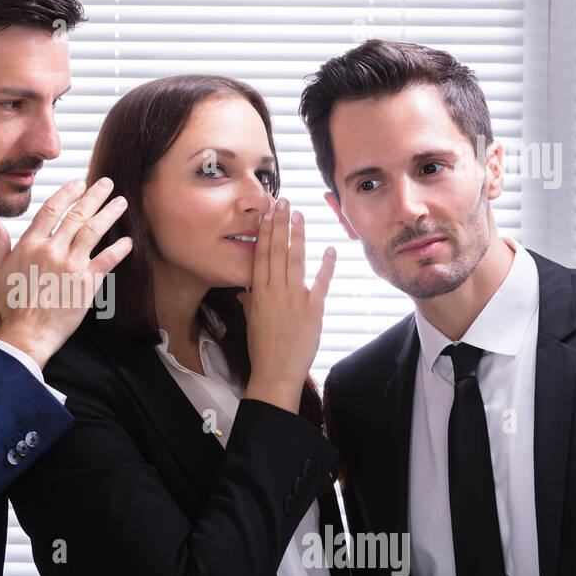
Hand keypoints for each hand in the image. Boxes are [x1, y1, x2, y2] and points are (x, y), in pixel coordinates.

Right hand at [0, 176, 132, 368]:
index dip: (68, 193)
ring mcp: (71, 266)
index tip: (79, 184)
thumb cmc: (9, 308)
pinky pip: (107, 260)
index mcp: (30, 245)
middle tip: (107, 183)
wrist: (25, 335)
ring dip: (110, 214)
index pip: (51, 209)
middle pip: (77, 214)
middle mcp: (52, 250)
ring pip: (94, 231)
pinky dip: (119, 249)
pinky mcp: (86, 284)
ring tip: (122, 202)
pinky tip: (128, 241)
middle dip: (94, 195)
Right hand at [237, 199, 335, 413]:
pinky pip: (321, 283)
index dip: (265, 231)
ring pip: (296, 260)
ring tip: (300, 215)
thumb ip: (250, 303)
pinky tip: (330, 249)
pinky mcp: (314, 310)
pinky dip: (327, 266)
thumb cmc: (262, 350)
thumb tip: (245, 292)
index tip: (267, 213)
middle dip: (281, 224)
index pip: (261, 254)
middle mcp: (276, 291)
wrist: (276, 373)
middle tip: (284, 202)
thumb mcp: (252, 323)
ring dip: (299, 235)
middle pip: (278, 250)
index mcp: (259, 293)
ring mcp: (295, 299)